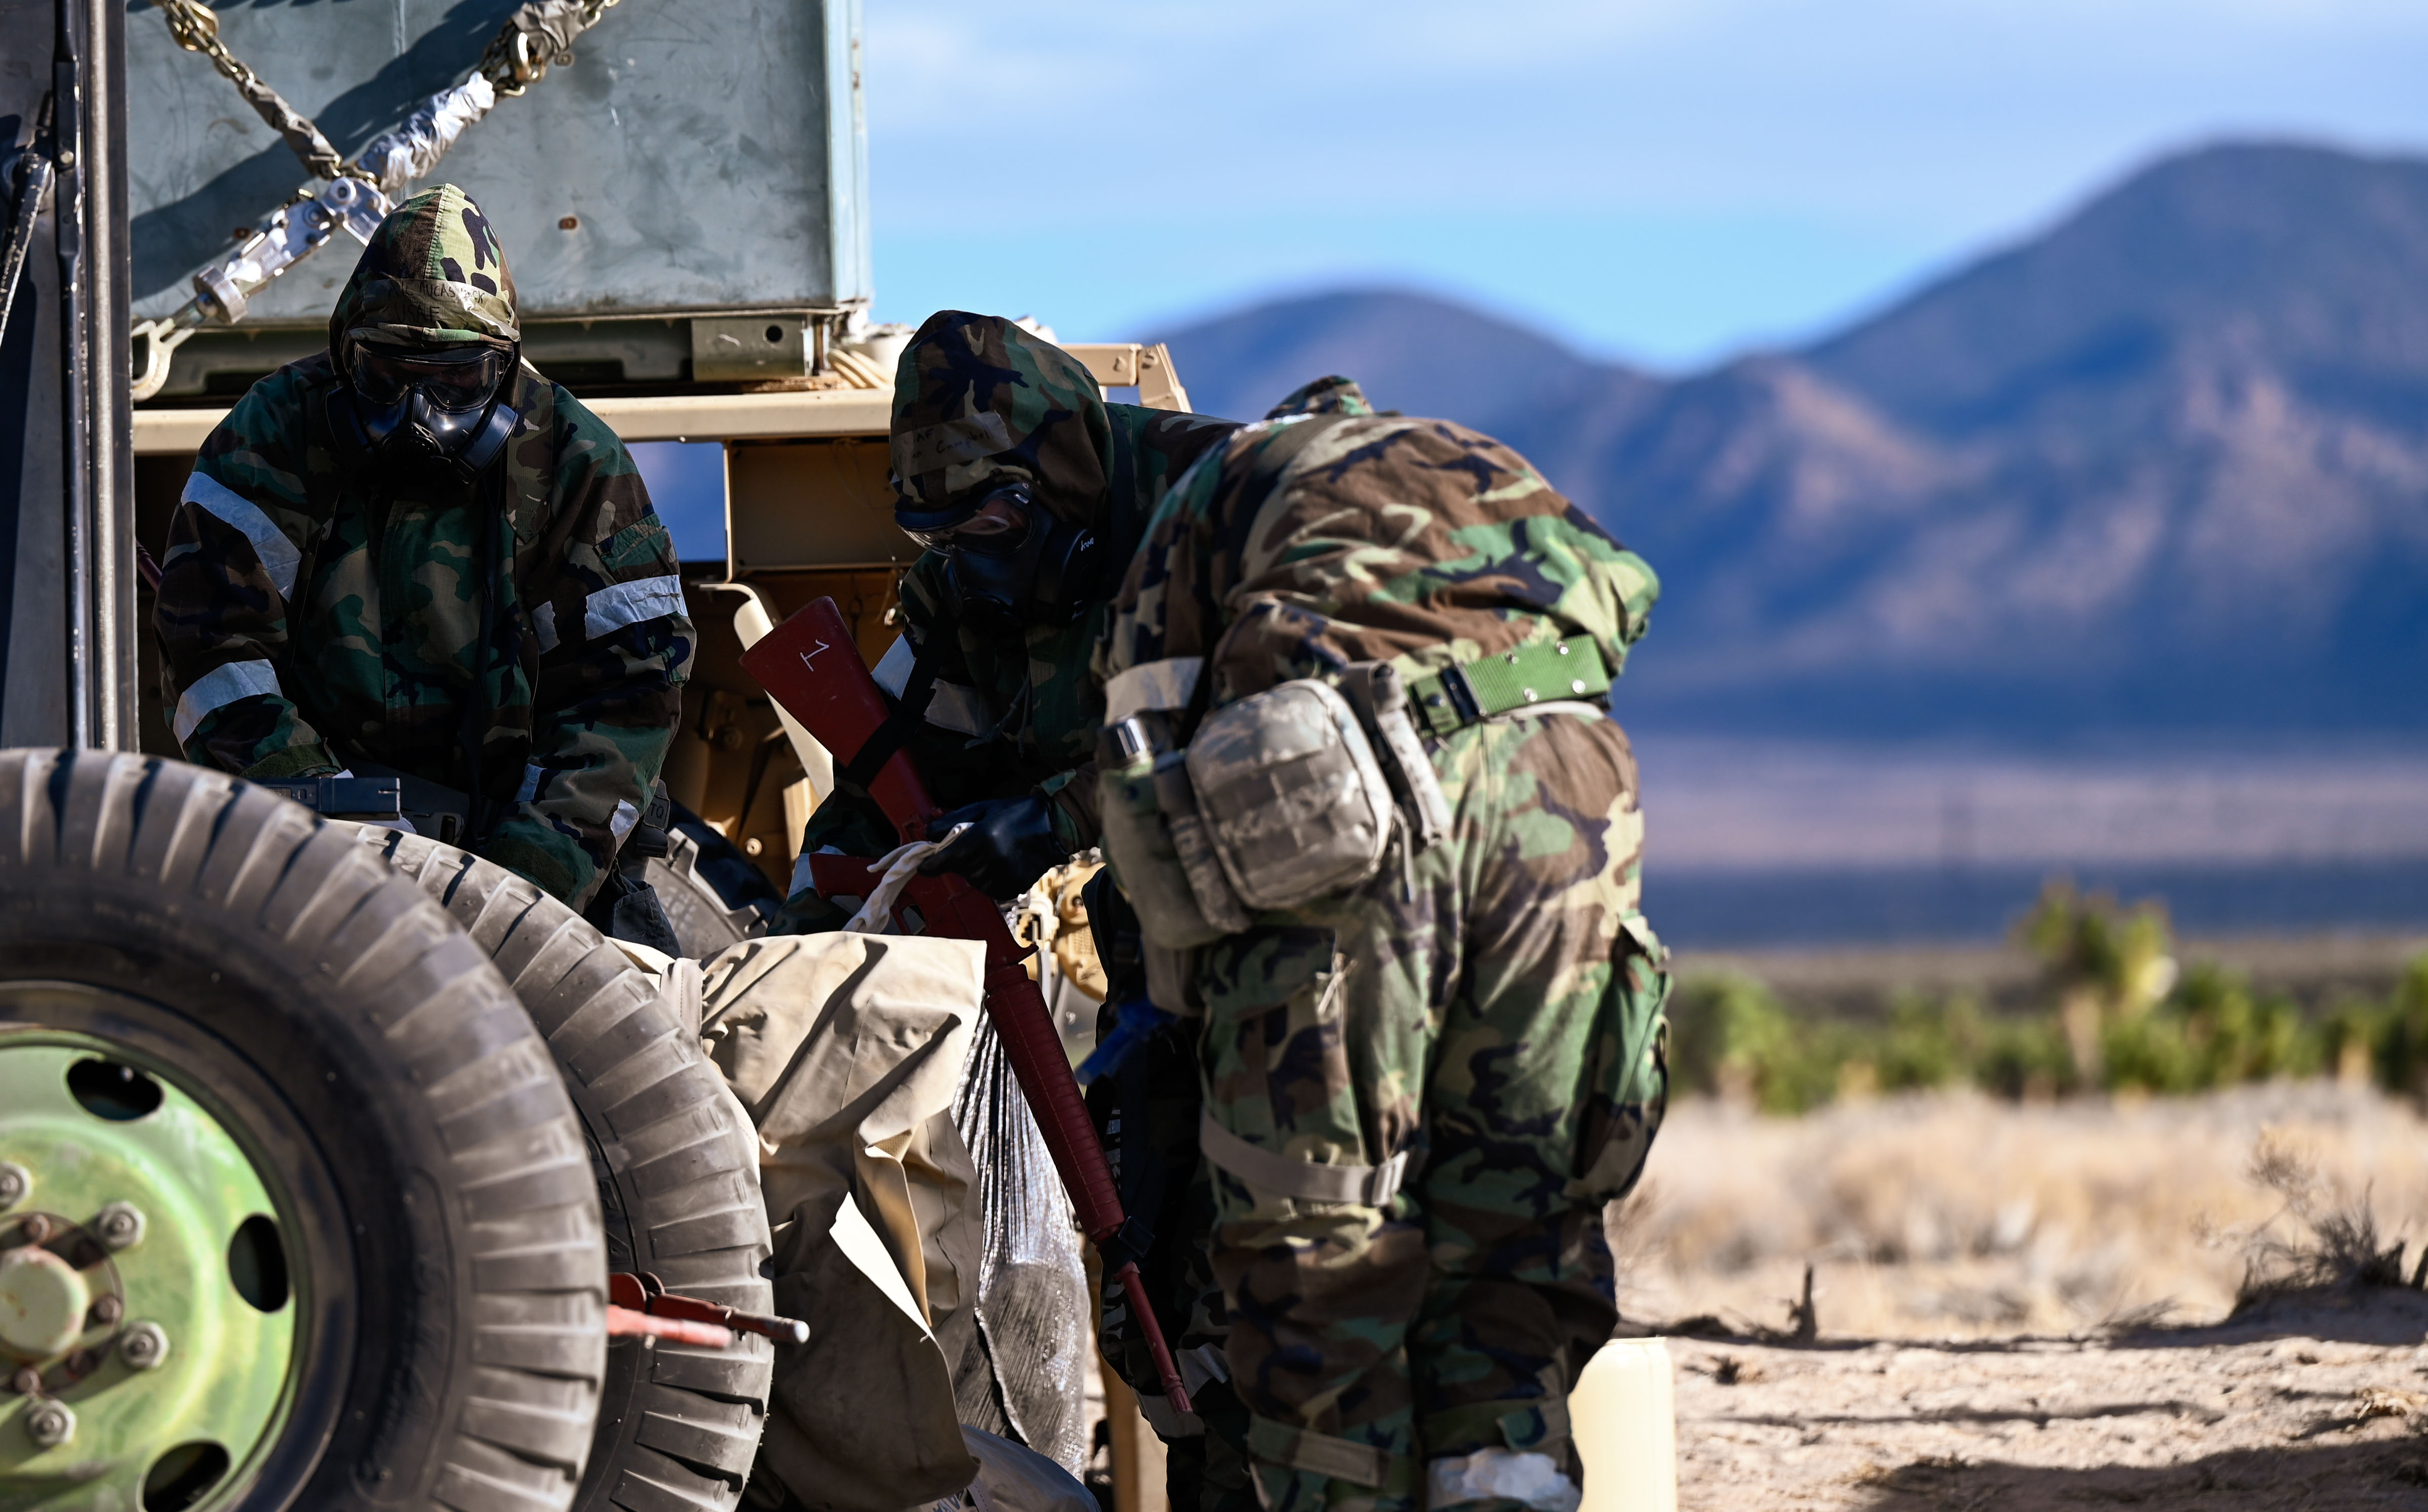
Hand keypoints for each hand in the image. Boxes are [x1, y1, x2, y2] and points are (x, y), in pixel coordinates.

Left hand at [918, 793, 1069, 901]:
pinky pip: (990, 889)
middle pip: (959, 871)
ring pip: (974, 881)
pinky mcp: (1012, 888)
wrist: (1053, 827)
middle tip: (975, 846)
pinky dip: (991, 879)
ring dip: (976, 870)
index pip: (942, 862)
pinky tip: (1003, 864)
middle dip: (960, 860)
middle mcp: (989, 862)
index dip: (929, 866)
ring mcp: (1002, 878)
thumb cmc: (1017, 814)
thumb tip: (928, 834)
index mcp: (980, 840)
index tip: (924, 866)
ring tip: (993, 853)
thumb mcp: (982, 808)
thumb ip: (952, 821)